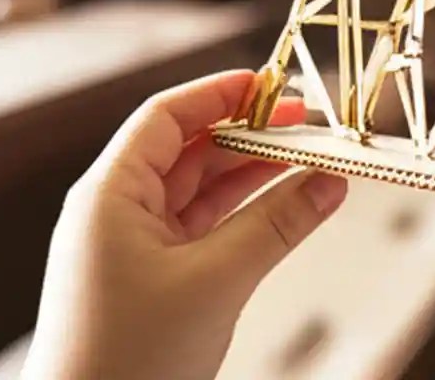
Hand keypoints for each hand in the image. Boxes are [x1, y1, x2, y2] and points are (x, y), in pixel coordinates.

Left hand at [22, 70, 347, 379]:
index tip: (269, 83)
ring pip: (193, 191)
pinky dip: (236, 215)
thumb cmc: (127, 360)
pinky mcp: (145, 278)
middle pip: (183, 150)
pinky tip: (280, 206)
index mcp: (107, 193)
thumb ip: (275, 227)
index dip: (217, 94)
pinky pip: (195, 229)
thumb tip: (326, 182)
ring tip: (307, 160)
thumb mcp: (214, 282)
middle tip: (306, 123)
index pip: (163, 118)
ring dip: (247, 175)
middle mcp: (111, 210)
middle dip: (244, 134)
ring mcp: (126, 245)